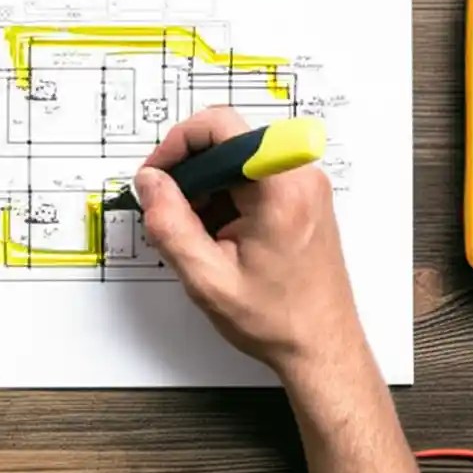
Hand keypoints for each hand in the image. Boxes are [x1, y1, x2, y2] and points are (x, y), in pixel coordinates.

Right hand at [134, 107, 361, 375]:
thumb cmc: (278, 320)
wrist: (322, 346)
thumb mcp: (208, 279)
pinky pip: (253, 177)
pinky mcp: (303, 196)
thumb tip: (150, 183)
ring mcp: (305, 185)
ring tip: (200, 237)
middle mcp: (300, 176)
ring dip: (207, 190)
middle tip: (171, 215)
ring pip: (237, 160)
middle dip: (190, 174)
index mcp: (280, 189)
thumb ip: (170, 225)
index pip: (221, 126)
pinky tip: (221, 238)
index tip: (158, 176)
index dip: (178, 144)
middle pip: (227, 141)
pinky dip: (227, 199)